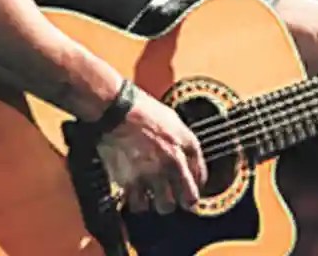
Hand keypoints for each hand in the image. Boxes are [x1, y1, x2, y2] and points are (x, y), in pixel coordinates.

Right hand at [96, 86, 206, 214]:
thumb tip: (191, 161)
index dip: (197, 185)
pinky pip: (138, 204)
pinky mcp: (130, 181)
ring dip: (160, 204)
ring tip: (154, 197)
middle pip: (187, 199)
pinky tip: (136, 195)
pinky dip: (138, 203)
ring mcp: (151, 174)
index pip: (201, 177)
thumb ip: (185, 143)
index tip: (192, 188)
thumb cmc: (143, 111)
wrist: (117, 111)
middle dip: (182, 200)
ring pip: (164, 206)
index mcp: (185, 147)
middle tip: (175, 197)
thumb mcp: (175, 122)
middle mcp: (171, 164)